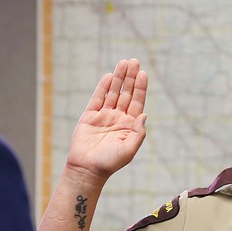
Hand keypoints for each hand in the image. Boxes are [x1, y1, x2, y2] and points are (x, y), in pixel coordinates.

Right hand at [65, 59, 147, 181]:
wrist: (87, 169)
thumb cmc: (110, 163)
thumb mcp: (129, 150)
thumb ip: (138, 133)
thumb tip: (144, 114)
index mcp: (129, 125)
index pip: (137, 101)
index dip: (140, 87)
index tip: (142, 73)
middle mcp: (118, 118)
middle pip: (126, 93)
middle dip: (130, 77)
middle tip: (134, 61)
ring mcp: (104, 116)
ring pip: (112, 93)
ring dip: (118, 78)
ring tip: (123, 63)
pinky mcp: (90, 116)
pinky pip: (97, 98)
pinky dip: (103, 87)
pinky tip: (109, 76)